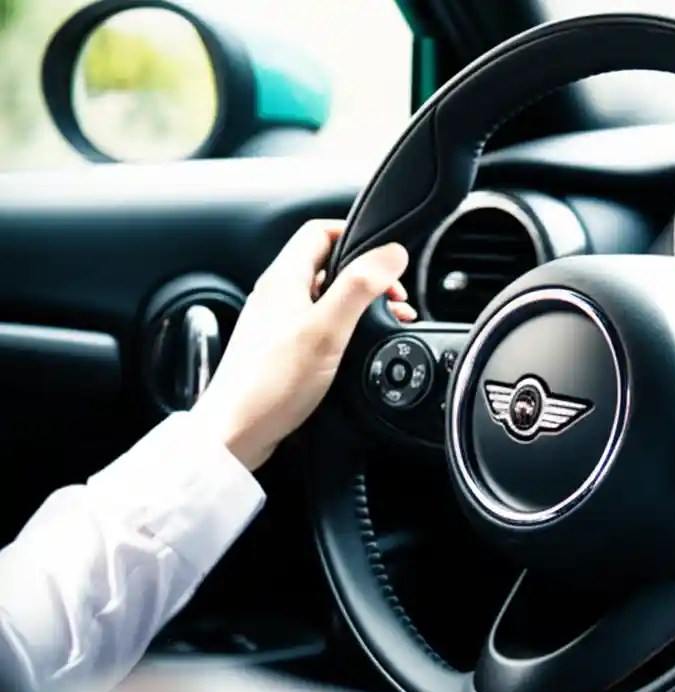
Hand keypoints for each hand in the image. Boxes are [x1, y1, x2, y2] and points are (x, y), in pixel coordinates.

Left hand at [192, 220, 414, 469]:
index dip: (356, 234)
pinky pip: (318, 325)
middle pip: (326, 265)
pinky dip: (344, 328)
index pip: (319, 231)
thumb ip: (360, 286)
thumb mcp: (327, 328)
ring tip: (385, 320)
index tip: (386, 254)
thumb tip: (391, 253)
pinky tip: (357, 348)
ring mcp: (276, 323)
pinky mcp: (280, 350)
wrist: (236, 432)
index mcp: (282, 279)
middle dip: (365, 275)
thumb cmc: (271, 384)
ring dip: (358, 303)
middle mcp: (276, 296)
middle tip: (392, 295)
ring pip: (324, 297)